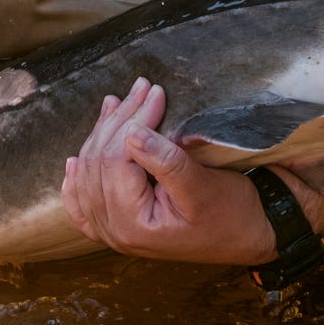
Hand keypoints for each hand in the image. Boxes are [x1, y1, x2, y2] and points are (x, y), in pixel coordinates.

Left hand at [63, 77, 303, 265]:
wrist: (248, 236)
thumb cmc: (232, 214)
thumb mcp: (203, 186)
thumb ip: (166, 162)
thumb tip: (132, 134)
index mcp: (133, 226)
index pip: (116, 160)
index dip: (133, 121)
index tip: (156, 92)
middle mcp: (115, 232)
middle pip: (99, 163)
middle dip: (119, 120)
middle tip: (142, 88)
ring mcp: (112, 233)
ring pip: (89, 174)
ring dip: (101, 135)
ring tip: (117, 103)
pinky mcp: (117, 228)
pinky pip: (83, 205)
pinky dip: (78, 179)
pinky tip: (75, 160)